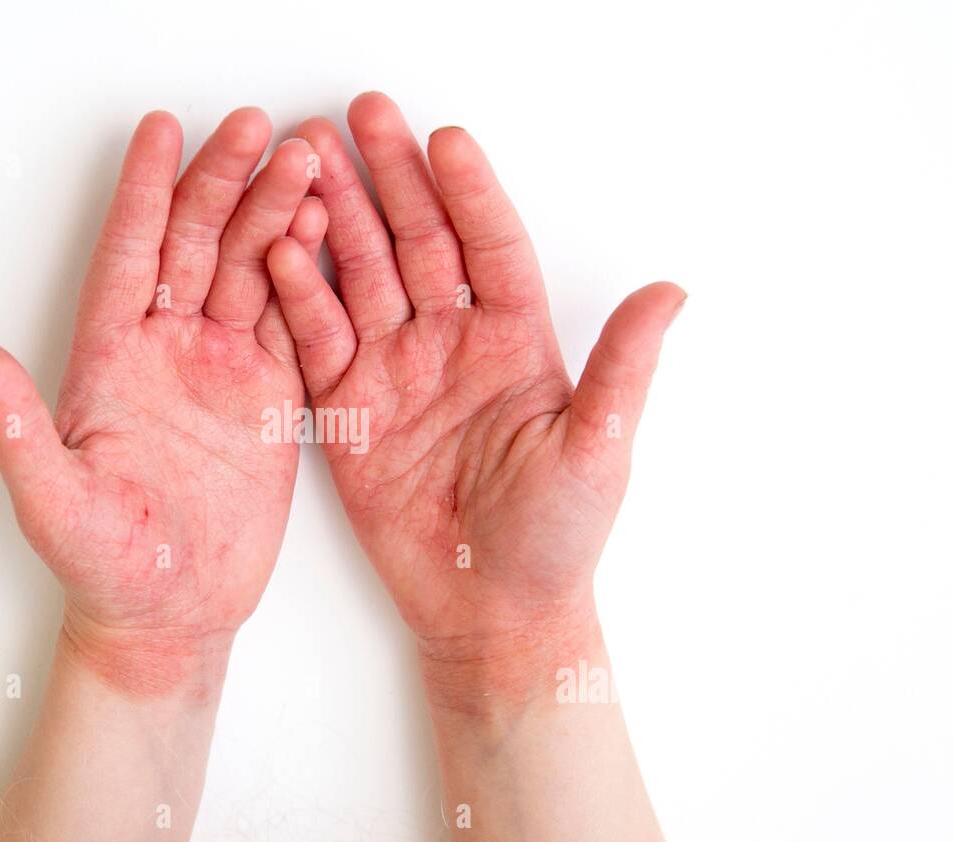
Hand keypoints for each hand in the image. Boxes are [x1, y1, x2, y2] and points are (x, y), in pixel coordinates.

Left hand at [0, 109, 322, 693]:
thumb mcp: (53, 503)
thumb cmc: (104, 568)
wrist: (171, 617)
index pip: (129, 257)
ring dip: (274, 216)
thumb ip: (17, 429)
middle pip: (195, 247)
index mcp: (110, 362)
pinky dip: (308, 278)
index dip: (145, 194)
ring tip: (308, 164)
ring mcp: (218, 372)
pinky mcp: (264, 400)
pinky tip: (325, 234)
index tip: (162, 131)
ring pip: (248, 273)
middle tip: (259, 129)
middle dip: (224, 184)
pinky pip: (289, 325)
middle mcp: (164, 353)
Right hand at [267, 93, 684, 707]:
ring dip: (335, 221)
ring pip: (360, 278)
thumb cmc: (556, 538)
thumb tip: (673, 289)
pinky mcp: (349, 411)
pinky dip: (298, 296)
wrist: (490, 612)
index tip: (446, 140)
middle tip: (360, 117)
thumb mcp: (600, 448)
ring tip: (306, 164)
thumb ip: (623, 368)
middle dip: (389, 180)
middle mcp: (452, 345)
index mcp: (515, 343)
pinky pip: (318, 341)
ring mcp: (396, 372)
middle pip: (416, 244)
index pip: (489, 247)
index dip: (468, 194)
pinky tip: (280, 250)